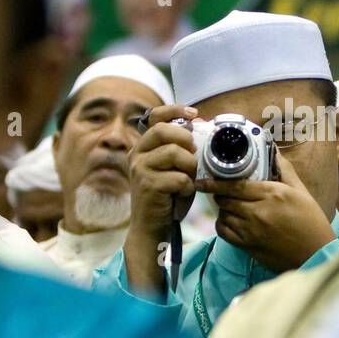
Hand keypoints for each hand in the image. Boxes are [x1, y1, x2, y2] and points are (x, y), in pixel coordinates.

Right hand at [124, 103, 198, 294]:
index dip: (175, 110)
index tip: (194, 114)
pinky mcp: (148, 186)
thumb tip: (201, 126)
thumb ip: (183, 149)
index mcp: (144, 146)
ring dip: (189, 166)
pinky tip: (182, 194)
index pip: (155, 117)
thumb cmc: (167, 197)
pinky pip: (178, 177)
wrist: (152, 227)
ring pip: (173, 153)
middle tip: (193, 155)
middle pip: (163, 130)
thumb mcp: (175, 168)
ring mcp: (140, 170)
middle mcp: (137, 154)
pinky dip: (187, 186)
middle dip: (185, 140)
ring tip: (188, 179)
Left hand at [198, 150, 335, 272]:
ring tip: (230, 207)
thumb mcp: (301, 192)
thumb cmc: (311, 221)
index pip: (235, 185)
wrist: (316, 254)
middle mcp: (258, 211)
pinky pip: (224, 232)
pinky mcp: (248, 246)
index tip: (202, 180)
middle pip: (226, 199)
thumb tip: (274, 152)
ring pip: (223, 215)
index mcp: (272, 194)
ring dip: (223, 210)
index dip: (215, 182)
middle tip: (224, 192)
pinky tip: (230, 221)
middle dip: (221, 194)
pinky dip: (222, 225)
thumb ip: (285, 170)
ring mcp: (251, 230)